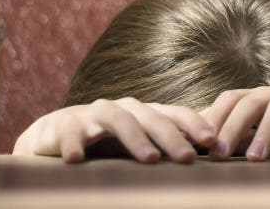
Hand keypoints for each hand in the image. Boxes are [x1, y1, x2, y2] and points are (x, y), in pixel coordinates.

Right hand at [12, 97, 216, 163]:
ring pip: (118, 119)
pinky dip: (75, 145)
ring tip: (150, 159)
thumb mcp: (137, 144)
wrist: (56, 134)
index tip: (213, 141)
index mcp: (142, 113)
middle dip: (171, 136)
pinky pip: (71, 134)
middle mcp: (122, 109)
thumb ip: (165, 148)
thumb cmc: (105, 142)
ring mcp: (93, 114)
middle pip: (150, 117)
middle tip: (187, 157)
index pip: (173, 113)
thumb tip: (205, 158)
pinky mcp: (65, 125)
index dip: (193, 124)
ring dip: (135, 138)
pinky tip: (78, 160)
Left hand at [202, 80, 269, 160]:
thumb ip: (239, 143)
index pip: (234, 98)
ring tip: (256, 158)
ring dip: (267, 129)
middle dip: (235, 126)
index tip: (201, 146)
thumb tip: (198, 148)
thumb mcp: (268, 146)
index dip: (216, 118)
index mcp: (266, 97)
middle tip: (221, 154)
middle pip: (255, 98)